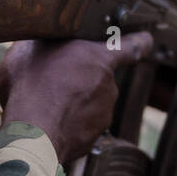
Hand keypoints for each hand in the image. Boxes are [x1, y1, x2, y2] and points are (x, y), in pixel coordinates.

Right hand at [0, 32, 154, 163]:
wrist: (34, 134)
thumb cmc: (32, 88)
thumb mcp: (29, 50)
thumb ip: (45, 42)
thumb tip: (43, 42)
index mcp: (99, 58)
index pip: (130, 46)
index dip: (139, 41)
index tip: (147, 40)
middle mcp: (108, 86)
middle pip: (98, 76)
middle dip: (80, 76)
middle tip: (53, 77)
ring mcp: (103, 113)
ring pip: (89, 101)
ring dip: (73, 99)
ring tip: (45, 100)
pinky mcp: (93, 136)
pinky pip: (82, 123)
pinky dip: (68, 120)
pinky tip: (48, 118)